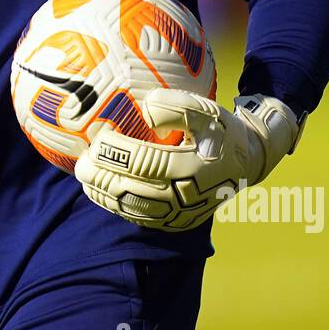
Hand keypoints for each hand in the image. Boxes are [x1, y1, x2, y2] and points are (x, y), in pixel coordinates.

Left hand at [74, 90, 301, 231]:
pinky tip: (103, 192)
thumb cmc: (222, 130)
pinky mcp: (177, 223)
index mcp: (192, 167)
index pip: (144, 161)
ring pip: (133, 208)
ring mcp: (181, 214)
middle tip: (81, 164)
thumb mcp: (207, 110)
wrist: (247, 163)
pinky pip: (141, 219)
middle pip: (132, 190)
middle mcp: (185, 195)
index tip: (98, 138)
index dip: (117, 152)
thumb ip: (177, 106)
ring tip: (86, 179)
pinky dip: (118, 207)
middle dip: (102, 177)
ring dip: (105, 195)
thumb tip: (145, 108)